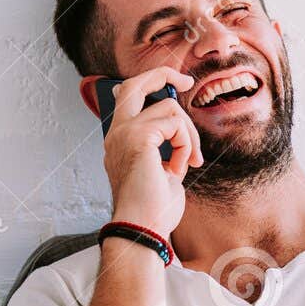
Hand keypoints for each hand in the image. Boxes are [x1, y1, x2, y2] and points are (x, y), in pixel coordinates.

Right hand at [103, 66, 201, 233]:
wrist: (144, 230)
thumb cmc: (154, 210)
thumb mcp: (163, 171)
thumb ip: (167, 147)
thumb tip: (179, 128)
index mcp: (119, 141)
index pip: (128, 97)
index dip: (152, 83)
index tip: (180, 84)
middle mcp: (116, 134)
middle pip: (134, 85)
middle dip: (162, 74)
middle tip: (188, 81)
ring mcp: (123, 134)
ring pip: (169, 107)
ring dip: (188, 134)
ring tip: (187, 161)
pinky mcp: (137, 137)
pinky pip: (174, 123)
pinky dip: (185, 143)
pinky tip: (180, 166)